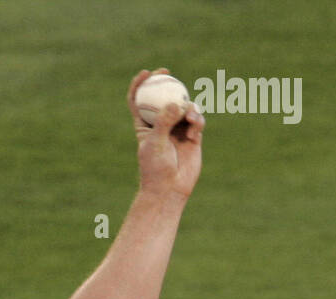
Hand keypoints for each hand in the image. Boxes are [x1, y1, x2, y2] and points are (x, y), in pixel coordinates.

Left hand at [127, 68, 203, 204]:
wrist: (170, 189)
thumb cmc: (156, 169)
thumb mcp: (156, 143)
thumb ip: (164, 122)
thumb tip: (176, 103)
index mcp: (144, 125)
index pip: (138, 100)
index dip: (140, 84)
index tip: (147, 73)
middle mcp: (161, 124)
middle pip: (163, 97)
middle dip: (166, 83)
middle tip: (168, 74)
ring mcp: (177, 129)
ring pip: (183, 107)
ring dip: (187, 106)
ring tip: (189, 114)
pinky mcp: (193, 136)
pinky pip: (196, 120)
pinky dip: (197, 119)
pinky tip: (196, 125)